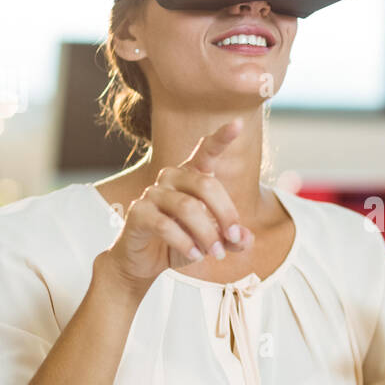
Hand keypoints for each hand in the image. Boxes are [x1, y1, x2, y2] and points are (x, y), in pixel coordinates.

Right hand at [99, 120, 253, 296]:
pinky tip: (196, 255)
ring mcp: (152, 193)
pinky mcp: (138, 212)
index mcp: (191, 176)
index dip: (221, 138)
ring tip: (216, 253)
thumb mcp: (213, 242)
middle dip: (225, 214)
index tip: (238, 123)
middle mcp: (171, 178)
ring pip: (187, 208)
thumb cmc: (181, 243)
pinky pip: (165, 224)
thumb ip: (232, 239)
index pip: (206, 151)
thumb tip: (246, 238)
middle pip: (206, 185)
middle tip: (233, 238)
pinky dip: (185, 243)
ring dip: (207, 234)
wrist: (143, 261)